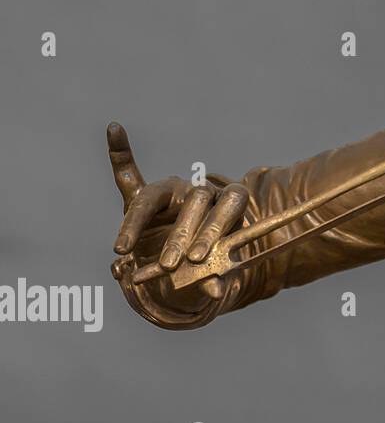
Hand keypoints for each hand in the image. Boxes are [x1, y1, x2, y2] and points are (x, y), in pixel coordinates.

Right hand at [108, 122, 246, 309]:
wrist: (196, 255)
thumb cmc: (213, 258)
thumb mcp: (219, 269)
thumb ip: (217, 276)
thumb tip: (216, 292)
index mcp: (231, 200)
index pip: (230, 204)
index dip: (215, 229)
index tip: (198, 258)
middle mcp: (203, 190)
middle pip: (196, 202)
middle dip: (180, 235)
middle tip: (169, 264)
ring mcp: (174, 190)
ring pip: (155, 198)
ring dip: (136, 224)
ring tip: (122, 251)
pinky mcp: (146, 196)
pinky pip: (129, 173)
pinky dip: (120, 152)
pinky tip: (114, 129)